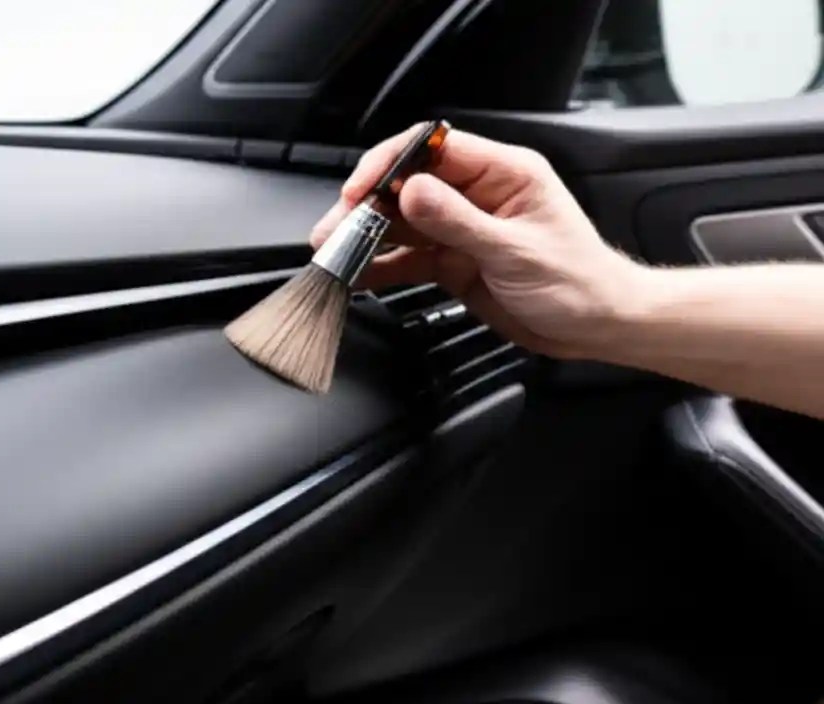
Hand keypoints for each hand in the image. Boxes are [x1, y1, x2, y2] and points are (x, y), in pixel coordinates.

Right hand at [310, 124, 645, 359]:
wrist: (596, 328)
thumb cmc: (579, 283)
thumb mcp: (516, 251)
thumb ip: (460, 222)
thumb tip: (413, 192)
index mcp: (502, 173)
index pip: (432, 148)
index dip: (390, 163)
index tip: (362, 188)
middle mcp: (476, 195)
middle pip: (406, 185)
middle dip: (367, 204)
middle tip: (337, 227)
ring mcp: (461, 228)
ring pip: (400, 222)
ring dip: (366, 236)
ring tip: (334, 251)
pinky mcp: (451, 261)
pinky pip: (406, 258)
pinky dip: (380, 267)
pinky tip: (358, 274)